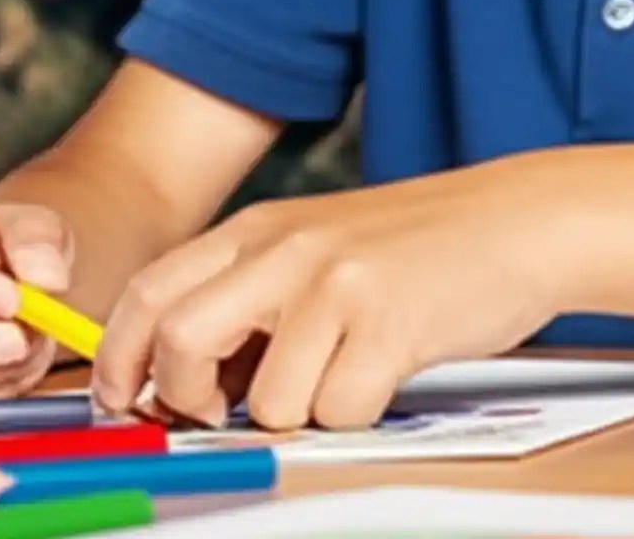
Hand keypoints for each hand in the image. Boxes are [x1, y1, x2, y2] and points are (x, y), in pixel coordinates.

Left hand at [92, 157, 567, 429]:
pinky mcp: (389, 322)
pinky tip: (382, 373)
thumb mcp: (308, 252)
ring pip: (266, 399)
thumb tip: (184, 385)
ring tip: (335, 377)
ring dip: (293, 414)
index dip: (118, 357)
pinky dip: (354, 413)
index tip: (123, 400)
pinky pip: (340, 409)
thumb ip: (244, 302)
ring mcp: (335, 283)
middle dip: (182, 397)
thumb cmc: (408, 249)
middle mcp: (283, 250)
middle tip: (212, 413)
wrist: (514, 220)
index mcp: (252, 232)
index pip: (148, 292)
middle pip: (179, 338)